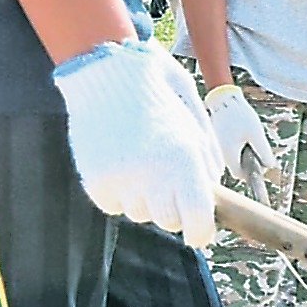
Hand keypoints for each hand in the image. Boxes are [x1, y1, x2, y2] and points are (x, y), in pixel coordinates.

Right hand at [53, 40, 224, 247]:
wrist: (108, 73)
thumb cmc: (159, 93)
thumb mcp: (195, 119)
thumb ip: (207, 158)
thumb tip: (212, 191)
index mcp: (185, 159)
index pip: (197, 219)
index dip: (202, 232)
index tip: (202, 234)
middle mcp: (153, 174)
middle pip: (169, 222)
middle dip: (174, 210)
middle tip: (170, 184)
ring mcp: (120, 179)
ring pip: (140, 214)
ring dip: (145, 198)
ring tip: (142, 161)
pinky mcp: (94, 179)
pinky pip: (112, 204)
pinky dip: (118, 192)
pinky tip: (120, 162)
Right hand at [204, 84, 277, 183]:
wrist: (224, 99)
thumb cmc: (240, 115)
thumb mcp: (256, 134)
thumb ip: (264, 151)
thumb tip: (271, 166)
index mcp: (229, 155)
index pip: (240, 174)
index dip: (252, 172)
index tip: (261, 162)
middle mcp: (220, 154)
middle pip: (236, 166)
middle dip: (248, 161)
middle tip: (257, 146)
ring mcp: (217, 147)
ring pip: (233, 157)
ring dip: (243, 152)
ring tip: (248, 136)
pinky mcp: (217, 140)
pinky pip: (229, 149)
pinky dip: (237, 145)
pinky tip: (241, 133)